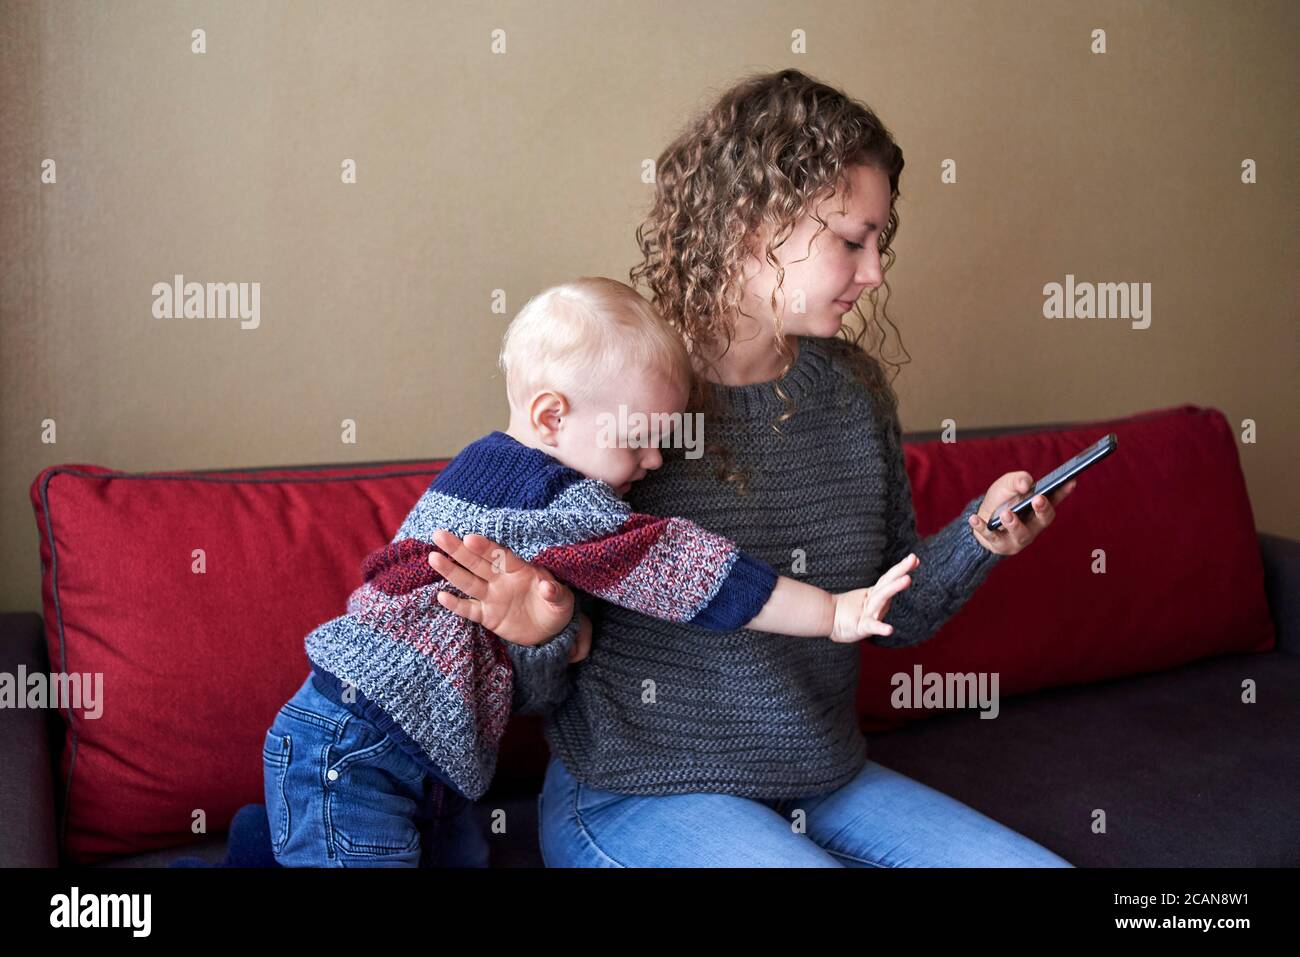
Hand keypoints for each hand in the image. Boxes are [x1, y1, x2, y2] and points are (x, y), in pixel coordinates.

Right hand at [428, 529, 579, 653]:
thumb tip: (548, 587)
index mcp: (520, 570)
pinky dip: (456, 605)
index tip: (470, 538)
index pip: (500, 556)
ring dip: (451, 571)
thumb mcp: (562, 601)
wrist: (549, 630)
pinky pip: (468, 609)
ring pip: (468, 582)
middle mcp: (501, 579)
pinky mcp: (486, 615)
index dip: (486, 547)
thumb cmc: (556, 607)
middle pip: (477, 563)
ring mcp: (492, 596)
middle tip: (439, 535)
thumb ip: (554, 592)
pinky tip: (441, 596)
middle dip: (458, 549)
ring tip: (434, 558)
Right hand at [828, 552, 917, 642]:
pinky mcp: (861, 627)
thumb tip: (900, 580)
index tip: (915, 558)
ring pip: (882, 598)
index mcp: (874, 594)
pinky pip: (872, 627)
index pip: (889, 578)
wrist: (828, 620)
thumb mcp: (870, 601)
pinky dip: (881, 628)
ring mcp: (867, 612)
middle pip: (887, 583)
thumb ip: (884, 592)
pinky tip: (890, 630)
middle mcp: (872, 600)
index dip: (901, 568)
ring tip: (907, 579)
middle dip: (900, 570)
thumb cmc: (849, 613)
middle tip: (912, 558)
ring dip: (894, 587)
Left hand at [968, 473, 1077, 555]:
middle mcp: (1033, 526)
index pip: (1055, 500)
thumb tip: (1025, 484)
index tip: (1071, 480)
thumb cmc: (1002, 499)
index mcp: (1039, 509)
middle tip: (1038, 499)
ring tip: (1006, 513)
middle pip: (1043, 521)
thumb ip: (1017, 480)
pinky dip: (982, 528)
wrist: (982, 518)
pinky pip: (991, 537)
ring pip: (1021, 534)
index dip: (1064, 492)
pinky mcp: (998, 544)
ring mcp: (1017, 538)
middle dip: (1042, 510)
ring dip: (1014, 524)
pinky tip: (974, 519)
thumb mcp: (1008, 484)